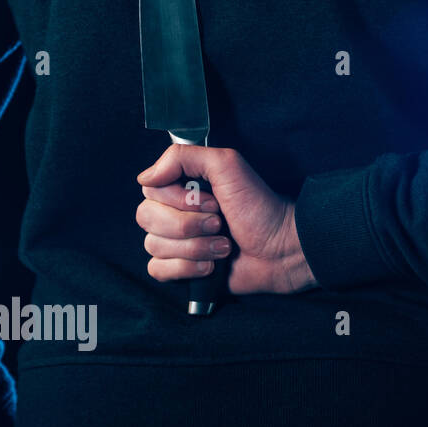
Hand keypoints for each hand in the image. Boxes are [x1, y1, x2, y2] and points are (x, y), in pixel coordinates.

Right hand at [135, 145, 316, 295]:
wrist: (282, 248)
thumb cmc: (261, 208)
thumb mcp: (228, 166)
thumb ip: (184, 157)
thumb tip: (145, 177)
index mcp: (184, 187)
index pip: (150, 190)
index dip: (178, 199)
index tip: (212, 201)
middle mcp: (177, 213)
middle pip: (146, 218)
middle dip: (188, 225)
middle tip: (220, 224)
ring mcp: (179, 242)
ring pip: (153, 245)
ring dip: (195, 247)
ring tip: (224, 246)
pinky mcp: (183, 269)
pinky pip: (157, 269)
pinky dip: (186, 268)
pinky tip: (212, 265)